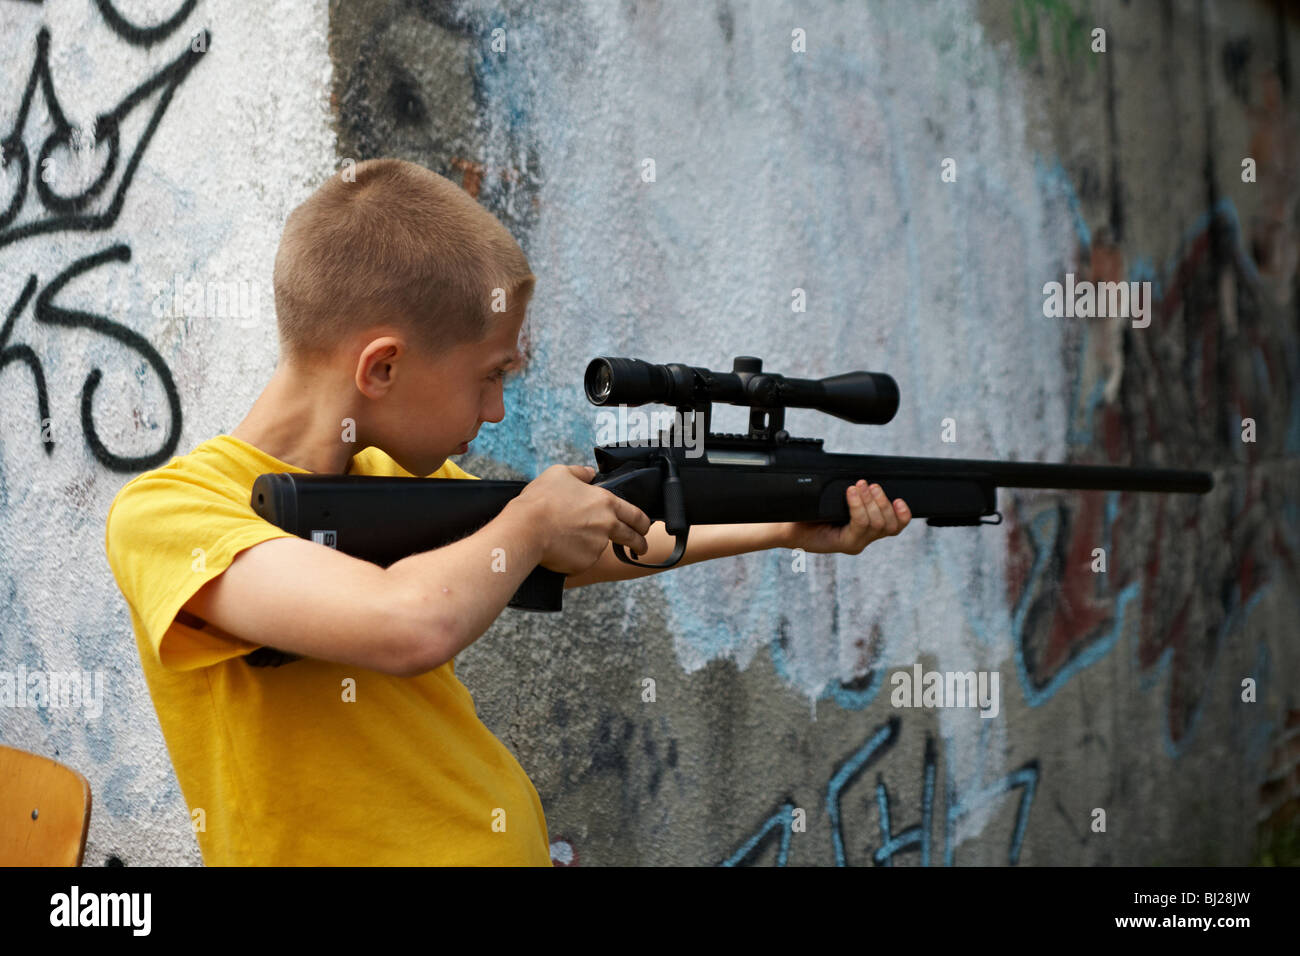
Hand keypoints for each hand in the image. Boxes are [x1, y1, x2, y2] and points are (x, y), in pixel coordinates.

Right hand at [512, 464, 651, 574]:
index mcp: (605, 503)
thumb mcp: (560, 473)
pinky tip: (560, 547)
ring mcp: (596, 547)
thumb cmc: (541, 499)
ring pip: (599, 547)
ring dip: (592, 545)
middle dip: (640, 544)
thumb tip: (589, 472)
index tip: (645, 528)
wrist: (525, 530)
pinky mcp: (584, 563)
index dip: (643, 522)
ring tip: (567, 537)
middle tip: (641, 548)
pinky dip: (575, 556)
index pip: (635, 514)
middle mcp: (606, 526)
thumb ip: (580, 473)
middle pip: (632, 538)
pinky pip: (582, 559)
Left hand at [782, 480, 910, 554]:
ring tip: (860, 486)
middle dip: (882, 501)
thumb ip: (852, 496)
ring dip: (871, 502)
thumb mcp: (834, 502)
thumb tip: (865, 480)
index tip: (900, 499)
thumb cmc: (808, 514)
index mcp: (864, 531)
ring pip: (877, 525)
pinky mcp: (843, 544)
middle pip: (889, 525)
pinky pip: (859, 525)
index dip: (903, 514)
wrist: (785, 527)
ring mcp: (854, 543)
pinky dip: (857, 506)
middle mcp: (862, 539)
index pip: (895, 526)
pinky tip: (851, 493)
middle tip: (869, 484)